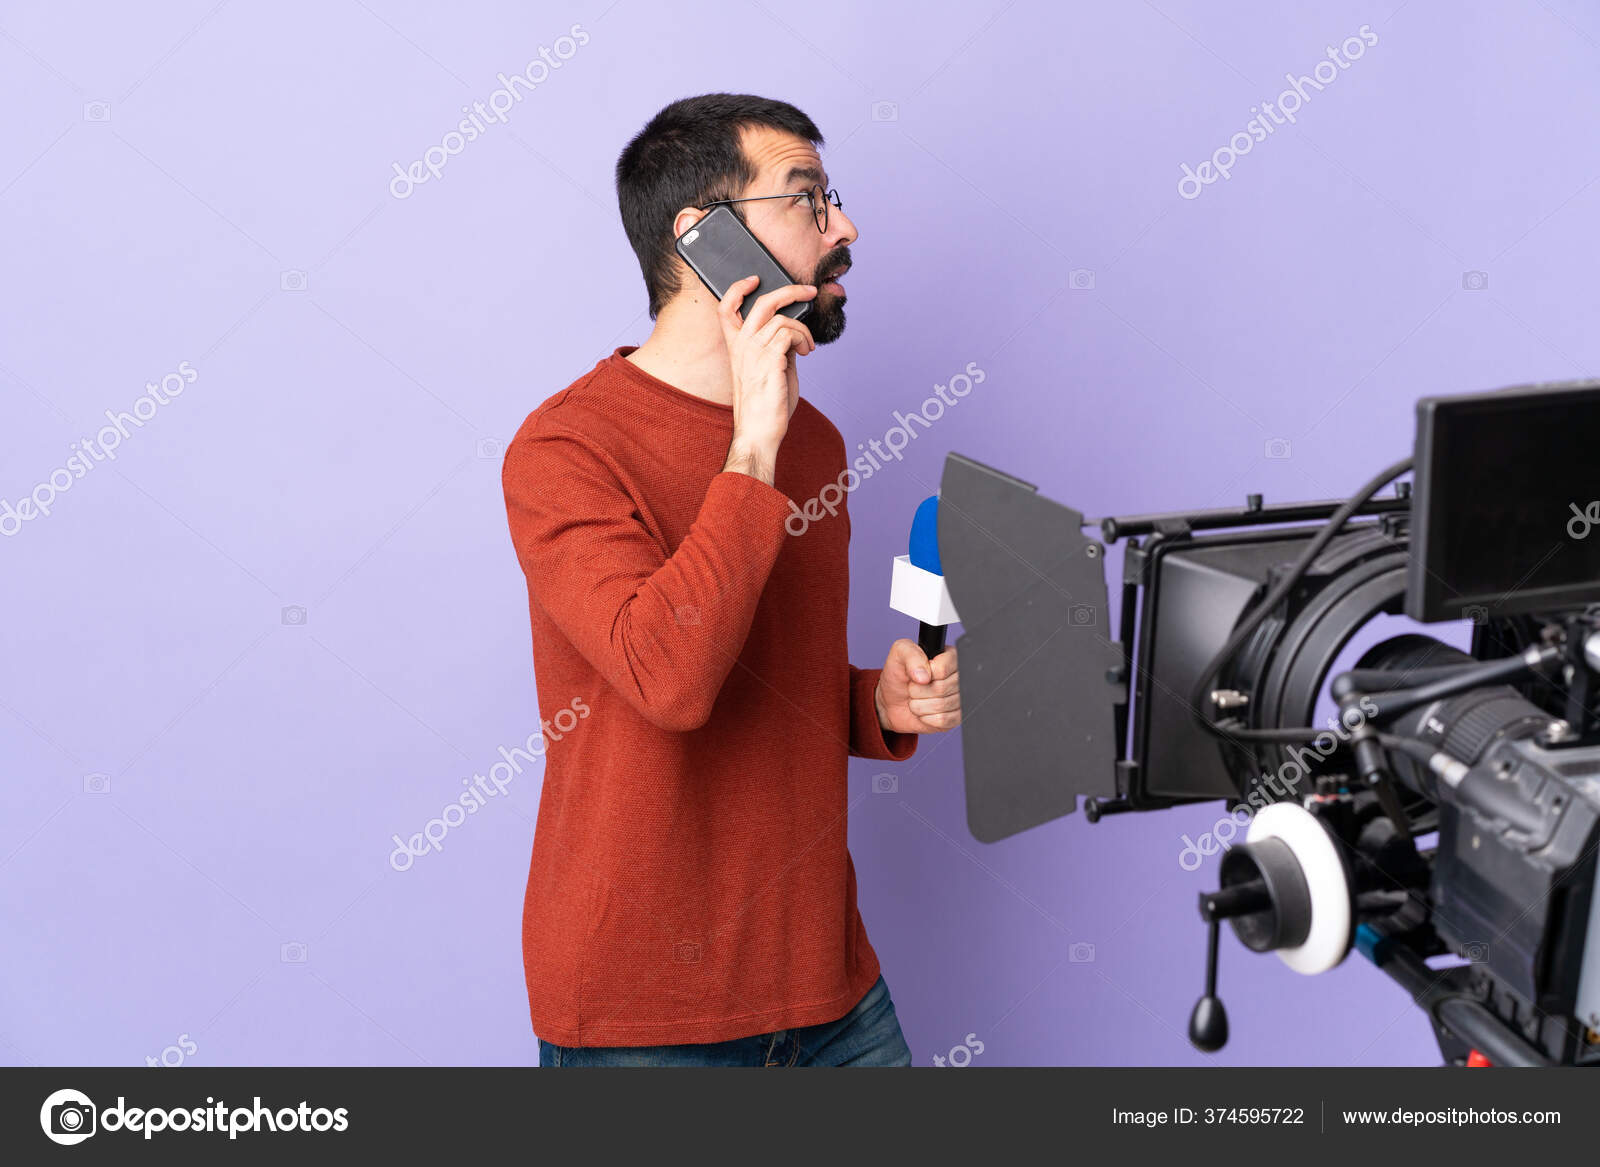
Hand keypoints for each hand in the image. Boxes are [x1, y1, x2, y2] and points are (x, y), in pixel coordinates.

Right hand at [717, 276, 816, 449]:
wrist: (759, 432)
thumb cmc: (764, 406)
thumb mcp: (771, 368)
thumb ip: (778, 347)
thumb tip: (795, 333)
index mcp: (736, 347)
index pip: (725, 308)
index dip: (738, 288)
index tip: (755, 279)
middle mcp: (741, 346)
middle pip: (761, 302)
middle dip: (789, 290)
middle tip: (808, 292)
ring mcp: (754, 352)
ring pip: (782, 318)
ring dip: (803, 328)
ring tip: (808, 346)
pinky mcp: (769, 360)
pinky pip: (789, 333)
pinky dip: (803, 339)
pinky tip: (807, 352)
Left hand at [874, 639, 960, 734]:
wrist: (892, 701)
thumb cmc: (898, 675)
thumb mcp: (899, 654)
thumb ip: (911, 655)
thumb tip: (924, 676)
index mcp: (950, 657)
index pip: (942, 669)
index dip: (924, 673)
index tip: (917, 674)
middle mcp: (959, 677)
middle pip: (941, 688)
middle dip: (918, 691)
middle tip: (913, 687)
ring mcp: (959, 699)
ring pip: (941, 706)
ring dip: (920, 705)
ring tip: (916, 699)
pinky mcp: (955, 717)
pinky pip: (942, 720)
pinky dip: (926, 718)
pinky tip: (923, 711)